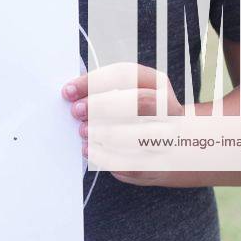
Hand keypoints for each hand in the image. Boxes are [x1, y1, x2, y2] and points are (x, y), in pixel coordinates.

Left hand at [62, 62, 182, 186]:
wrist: (172, 146)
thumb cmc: (139, 114)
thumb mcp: (126, 93)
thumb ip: (102, 91)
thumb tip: (71, 94)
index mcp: (157, 84)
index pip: (127, 75)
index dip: (95, 81)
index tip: (69, 91)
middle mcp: (168, 109)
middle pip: (140, 102)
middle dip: (103, 106)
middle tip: (77, 111)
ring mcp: (168, 138)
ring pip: (141, 135)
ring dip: (105, 133)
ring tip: (83, 132)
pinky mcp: (159, 165)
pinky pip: (134, 163)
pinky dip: (107, 158)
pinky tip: (89, 150)